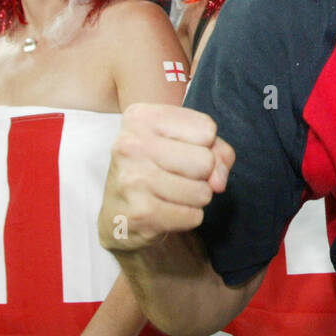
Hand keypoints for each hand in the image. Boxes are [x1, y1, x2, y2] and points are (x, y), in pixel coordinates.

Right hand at [99, 103, 234, 252]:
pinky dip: (188, 217)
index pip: (206, 129)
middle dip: (202, 175)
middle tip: (175, 176)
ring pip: (202, 192)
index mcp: (140, 118)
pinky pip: (193, 216)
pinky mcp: (140, 213)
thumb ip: (216, 150)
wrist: (116, 213)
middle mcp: (131, 145)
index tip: (179, 150)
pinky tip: (165, 211)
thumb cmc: (155, 169)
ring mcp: (133, 179)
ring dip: (195, 198)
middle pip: (206, 161)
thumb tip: (218, 181)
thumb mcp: (184, 144)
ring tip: (170, 194)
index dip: (204, 145)